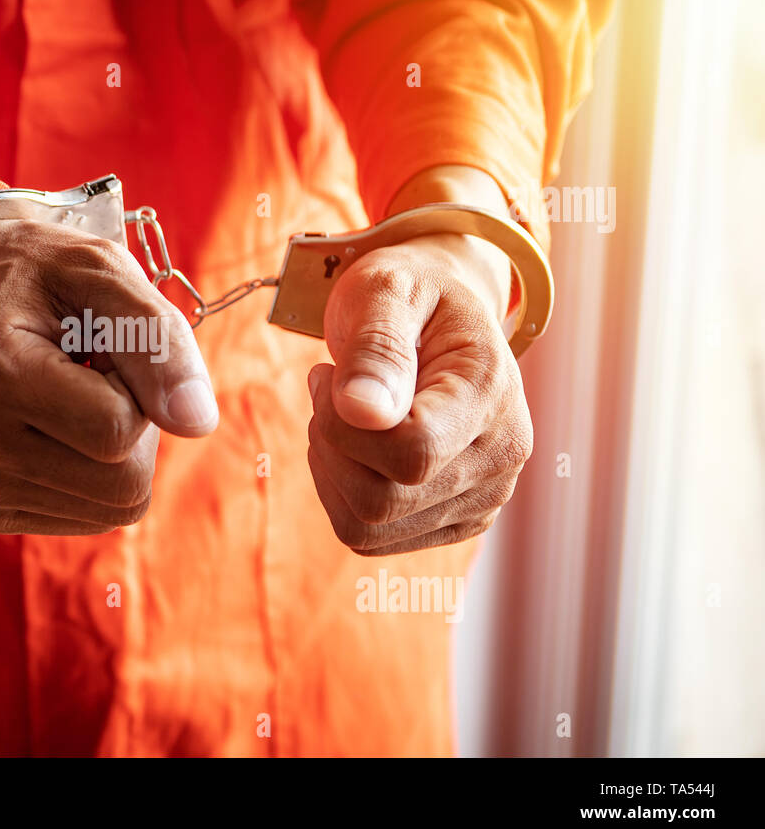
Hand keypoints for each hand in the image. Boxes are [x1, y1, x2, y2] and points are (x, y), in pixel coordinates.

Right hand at [0, 219, 217, 534]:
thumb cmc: (44, 278)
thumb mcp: (104, 273)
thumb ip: (158, 341)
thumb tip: (198, 424)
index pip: (117, 428)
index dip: (136, 384)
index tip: (99, 344)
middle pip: (123, 485)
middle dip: (134, 426)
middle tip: (93, 373)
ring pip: (113, 508)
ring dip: (116, 452)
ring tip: (70, 395)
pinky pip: (88, 517)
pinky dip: (92, 473)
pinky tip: (53, 426)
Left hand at [306, 166, 533, 554]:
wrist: (439, 313)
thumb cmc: (409, 293)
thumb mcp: (386, 290)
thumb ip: (377, 348)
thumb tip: (361, 412)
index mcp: (491, 392)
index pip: (411, 451)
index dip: (343, 426)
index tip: (326, 374)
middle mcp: (501, 456)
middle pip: (382, 500)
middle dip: (330, 445)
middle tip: (327, 388)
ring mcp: (483, 497)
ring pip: (367, 529)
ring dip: (329, 471)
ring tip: (342, 414)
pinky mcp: (455, 521)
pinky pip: (369, 538)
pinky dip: (339, 495)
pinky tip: (351, 447)